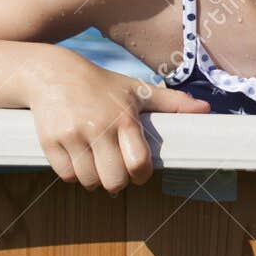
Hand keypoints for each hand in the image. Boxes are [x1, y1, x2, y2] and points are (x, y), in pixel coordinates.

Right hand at [29, 53, 209, 193]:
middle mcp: (99, 128)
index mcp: (125, 118)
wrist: (53, 74)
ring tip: (98, 164)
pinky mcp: (50, 142)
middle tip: (117, 172)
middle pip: (114, 180)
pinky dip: (74, 175)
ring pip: (89, 181)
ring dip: (95, 180)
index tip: (139, 172)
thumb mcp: (138, 90)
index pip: (138, 163)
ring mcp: (72, 136)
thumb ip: (172, 102)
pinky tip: (79, 159)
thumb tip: (205, 109)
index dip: (141, 175)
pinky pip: (66, 176)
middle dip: (118, 182)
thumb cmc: (103, 84)